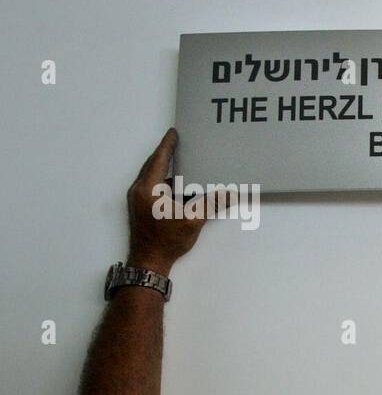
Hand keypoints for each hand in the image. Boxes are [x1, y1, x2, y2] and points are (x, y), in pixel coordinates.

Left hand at [126, 128, 232, 274]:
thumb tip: (231, 193)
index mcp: (148, 188)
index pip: (159, 160)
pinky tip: (176, 186)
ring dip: (164, 169)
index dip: (167, 145)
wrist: (148, 262)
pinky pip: (151, 187)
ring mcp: (137, 200)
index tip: (173, 133)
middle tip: (176, 143)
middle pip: (152, 165)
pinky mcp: (139, 208)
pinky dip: (163, 182)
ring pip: (151, 177)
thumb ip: (211, 203)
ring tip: (179, 162)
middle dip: (165, 154)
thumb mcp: (192, 220)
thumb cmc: (167, 241)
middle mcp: (138, 190)